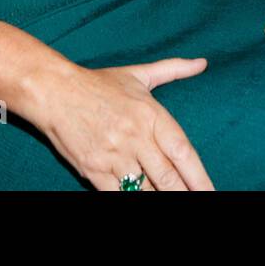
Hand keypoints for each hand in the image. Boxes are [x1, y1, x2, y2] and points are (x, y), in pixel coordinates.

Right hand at [35, 58, 213, 190]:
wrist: (54, 91)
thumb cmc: (98, 84)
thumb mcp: (138, 74)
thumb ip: (173, 69)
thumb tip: (202, 63)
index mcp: (150, 114)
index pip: (183, 151)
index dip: (199, 177)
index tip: (210, 192)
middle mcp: (135, 137)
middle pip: (167, 177)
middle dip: (185, 194)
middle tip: (199, 202)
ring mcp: (114, 155)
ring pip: (145, 190)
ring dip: (160, 197)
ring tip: (173, 202)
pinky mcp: (94, 170)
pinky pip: (118, 195)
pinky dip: (132, 200)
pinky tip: (142, 200)